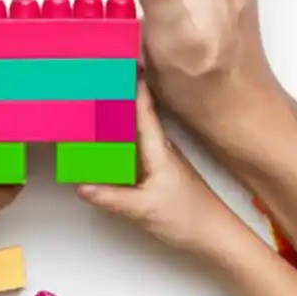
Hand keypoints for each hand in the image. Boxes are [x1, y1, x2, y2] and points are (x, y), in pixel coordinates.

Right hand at [77, 84, 244, 257]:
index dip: (131, 82)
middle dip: (115, 95)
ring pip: (133, 130)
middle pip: (135, 113)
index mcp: (158, 148)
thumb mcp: (143, 210)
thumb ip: (110, 197)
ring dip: (115, 117)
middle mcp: (160, 147)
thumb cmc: (188, 219)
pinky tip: (102, 143)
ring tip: (89, 105)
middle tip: (90, 79)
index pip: (143, 107)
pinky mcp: (158, 170)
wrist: (216, 235)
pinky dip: (118, 140)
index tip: (114, 60)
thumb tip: (80, 185)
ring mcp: (160, 157)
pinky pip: (133, 146)